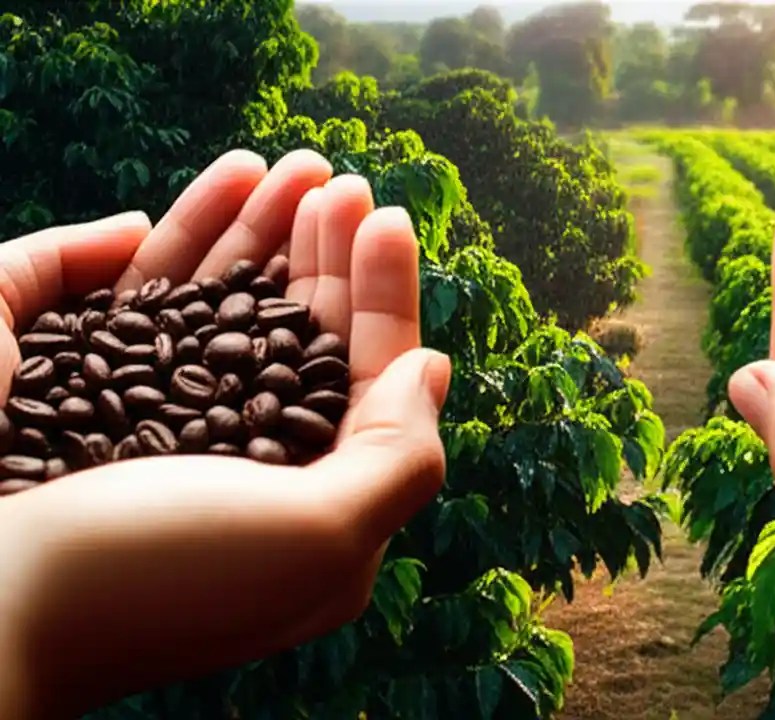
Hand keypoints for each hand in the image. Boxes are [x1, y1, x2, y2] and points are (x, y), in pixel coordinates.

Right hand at [0, 150, 450, 718]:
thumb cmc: (154, 575)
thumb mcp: (316, 541)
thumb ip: (396, 459)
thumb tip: (430, 369)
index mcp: (308, 515)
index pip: (368, 389)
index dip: (385, 301)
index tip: (390, 219)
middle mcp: (243, 467)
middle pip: (303, 343)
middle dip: (328, 257)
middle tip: (344, 181)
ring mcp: (165, 426)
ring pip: (233, 311)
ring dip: (268, 235)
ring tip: (296, 168)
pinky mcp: (94, 390)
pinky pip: (154, 298)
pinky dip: (192, 237)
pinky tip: (225, 187)